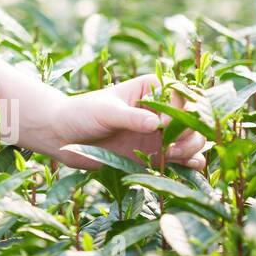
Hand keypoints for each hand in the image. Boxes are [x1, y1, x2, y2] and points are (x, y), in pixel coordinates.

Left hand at [45, 74, 207, 171]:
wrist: (63, 136)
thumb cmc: (81, 114)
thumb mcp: (104, 112)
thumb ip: (130, 118)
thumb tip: (156, 125)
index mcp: (149, 89)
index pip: (180, 94)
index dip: (179, 110)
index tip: (161, 126)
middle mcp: (159, 110)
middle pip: (192, 118)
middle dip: (189, 133)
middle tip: (170, 147)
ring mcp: (160, 132)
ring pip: (192, 138)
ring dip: (192, 148)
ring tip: (172, 156)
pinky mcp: (156, 153)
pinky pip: (183, 158)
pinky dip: (190, 162)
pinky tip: (186, 166)